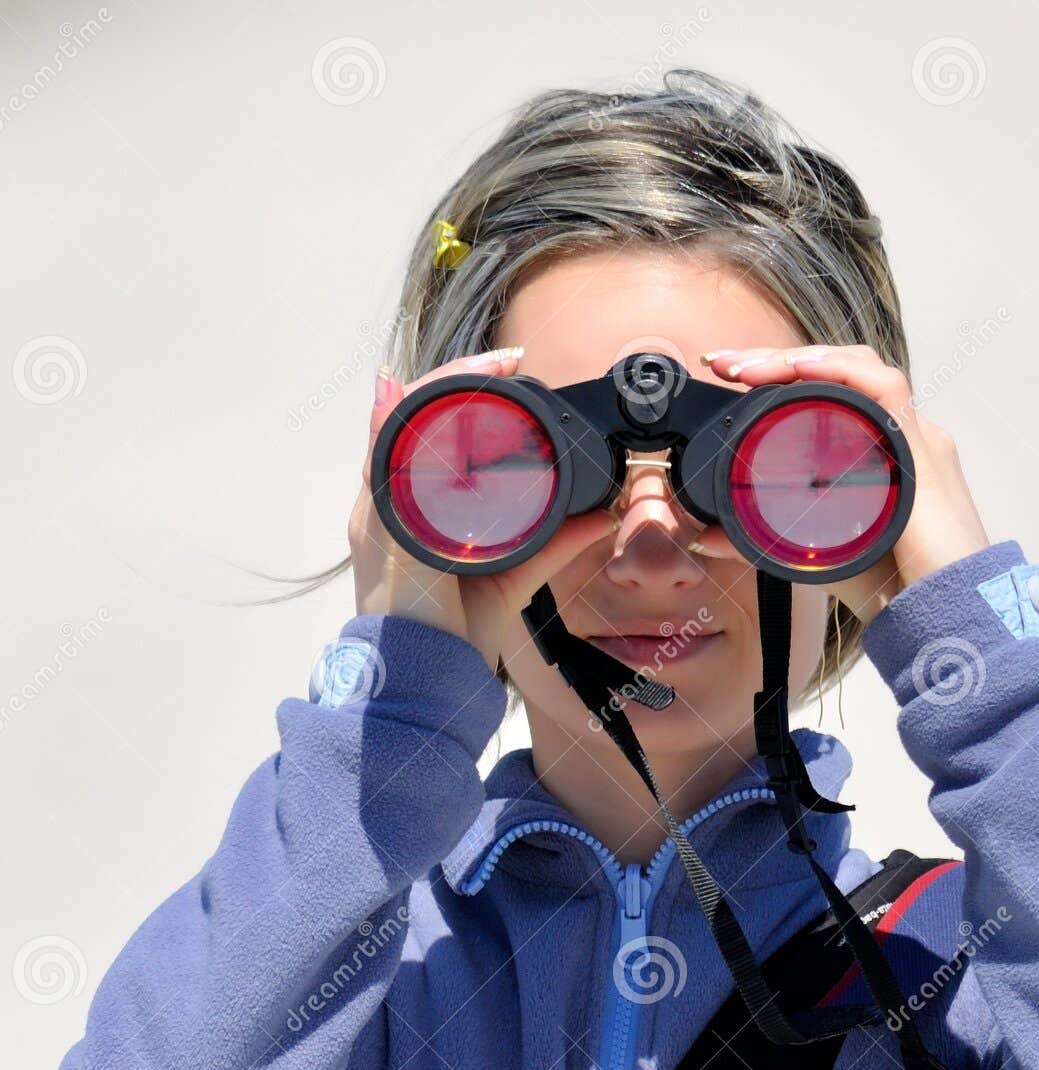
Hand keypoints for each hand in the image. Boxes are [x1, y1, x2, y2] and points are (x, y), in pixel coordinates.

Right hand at [349, 346, 523, 669]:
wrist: (425, 685)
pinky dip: (412, 438)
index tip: (511, 369)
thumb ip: (552, 542)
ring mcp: (378, 520)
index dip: (460, 393)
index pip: (426, 431)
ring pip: (397, 432)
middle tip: (508, 359)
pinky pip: (391, 477)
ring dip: (440, 393)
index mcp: (409, 507)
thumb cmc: (455, 632)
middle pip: (408, 417)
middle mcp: (384, 505)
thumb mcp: (514, 576)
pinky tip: (439, 411)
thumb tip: (602, 514)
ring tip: (488, 368)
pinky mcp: (385, 542)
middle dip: (454, 378)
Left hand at [698, 344, 989, 627]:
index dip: (783, 375)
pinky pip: (884, 388)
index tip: (729, 375)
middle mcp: (900, 435)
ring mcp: (915, 437)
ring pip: (860, 366)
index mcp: (881, 451)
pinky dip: (840, 370)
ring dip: (800, 358)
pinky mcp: (924, 449)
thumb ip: (763, 541)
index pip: (832, 391)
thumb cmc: (895, 586)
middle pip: (841, 370)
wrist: (944, 611)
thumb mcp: (814, 555)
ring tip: (748, 364)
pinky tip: (799, 368)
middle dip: (779, 358)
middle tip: (724, 361)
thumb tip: (706, 538)